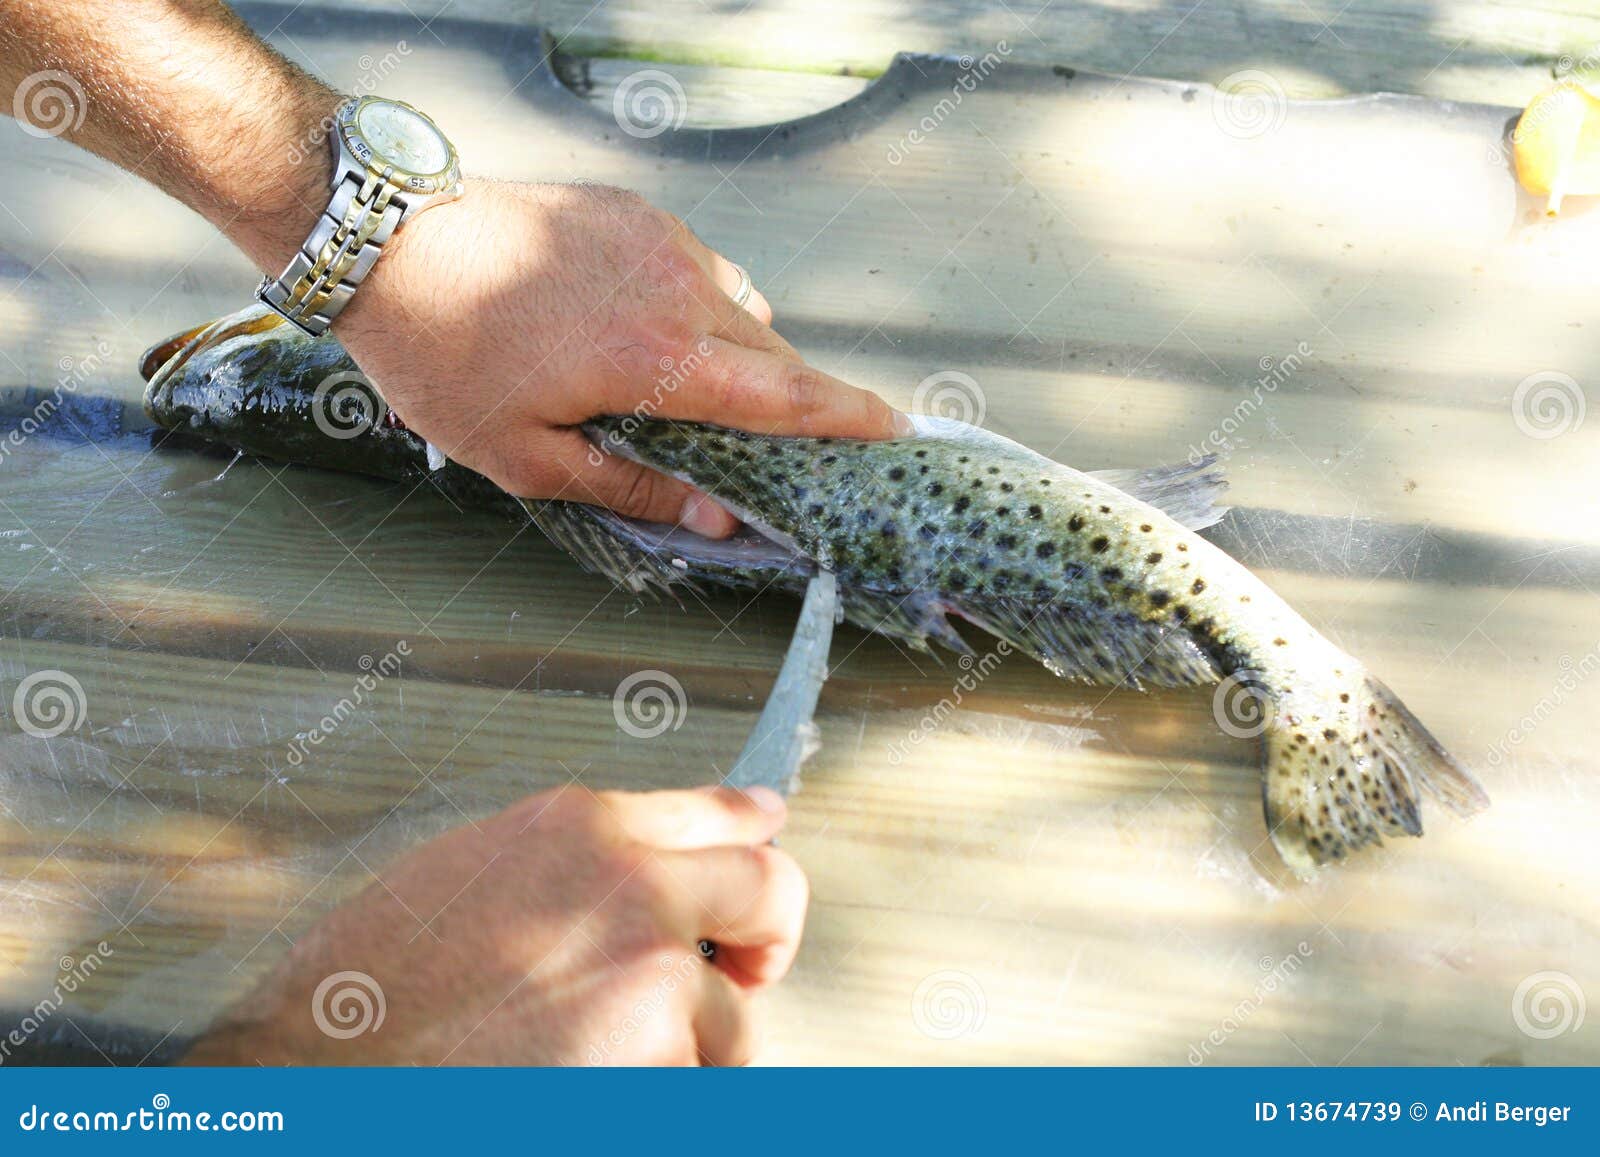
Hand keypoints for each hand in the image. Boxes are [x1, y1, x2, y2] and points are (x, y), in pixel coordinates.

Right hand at [183, 786, 806, 1065]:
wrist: (324, 1080)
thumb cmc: (369, 996)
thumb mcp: (467, 873)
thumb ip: (567, 863)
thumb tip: (636, 862)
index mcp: (577, 828)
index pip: (717, 809)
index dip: (755, 831)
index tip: (770, 837)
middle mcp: (630, 883)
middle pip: (770, 889)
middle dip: (769, 936)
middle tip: (746, 973)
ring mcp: (654, 971)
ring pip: (732, 1019)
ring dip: (689, 1050)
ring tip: (597, 1067)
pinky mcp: (661, 1057)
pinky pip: (697, 1087)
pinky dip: (661, 1097)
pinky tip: (586, 1095)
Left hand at [329, 179, 908, 535]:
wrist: (387, 241)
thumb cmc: (446, 358)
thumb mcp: (526, 457)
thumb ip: (634, 485)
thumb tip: (718, 514)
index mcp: (658, 359)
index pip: (786, 396)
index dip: (849, 417)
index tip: (898, 430)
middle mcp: (679, 291)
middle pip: (776, 356)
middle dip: (793, 401)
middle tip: (785, 442)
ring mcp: (662, 242)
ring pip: (743, 312)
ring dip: (740, 359)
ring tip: (692, 394)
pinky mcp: (640, 214)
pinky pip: (705, 272)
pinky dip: (701, 311)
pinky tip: (647, 334)